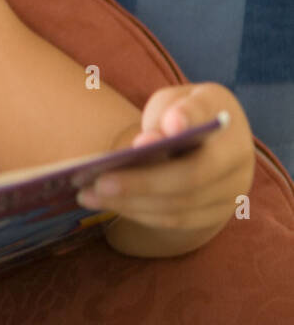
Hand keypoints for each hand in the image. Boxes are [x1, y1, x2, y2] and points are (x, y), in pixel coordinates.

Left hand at [76, 83, 254, 236]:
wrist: (206, 142)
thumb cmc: (176, 115)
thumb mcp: (168, 104)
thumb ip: (160, 118)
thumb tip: (147, 143)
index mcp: (222, 115)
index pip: (206, 116)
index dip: (186, 120)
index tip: (162, 127)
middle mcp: (238, 154)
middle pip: (192, 176)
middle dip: (140, 182)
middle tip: (97, 181)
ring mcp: (232, 189)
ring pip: (180, 205)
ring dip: (130, 203)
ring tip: (88, 194)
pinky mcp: (217, 213)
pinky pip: (175, 220)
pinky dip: (137, 213)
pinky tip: (105, 203)